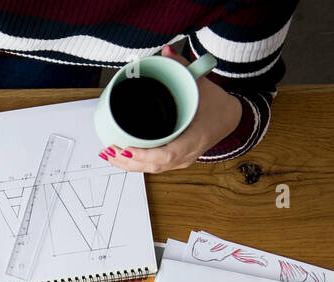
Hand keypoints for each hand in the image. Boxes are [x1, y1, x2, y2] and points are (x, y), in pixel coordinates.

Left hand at [103, 46, 243, 172]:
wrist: (232, 119)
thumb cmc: (217, 104)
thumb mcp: (201, 84)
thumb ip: (182, 67)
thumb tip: (166, 51)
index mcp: (195, 138)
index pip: (168, 154)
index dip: (145, 155)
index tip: (127, 149)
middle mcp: (187, 154)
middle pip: (154, 166)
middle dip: (129, 161)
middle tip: (109, 150)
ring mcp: (181, 160)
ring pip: (151, 170)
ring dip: (128, 165)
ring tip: (109, 154)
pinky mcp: (176, 161)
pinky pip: (153, 167)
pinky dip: (136, 164)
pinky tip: (120, 158)